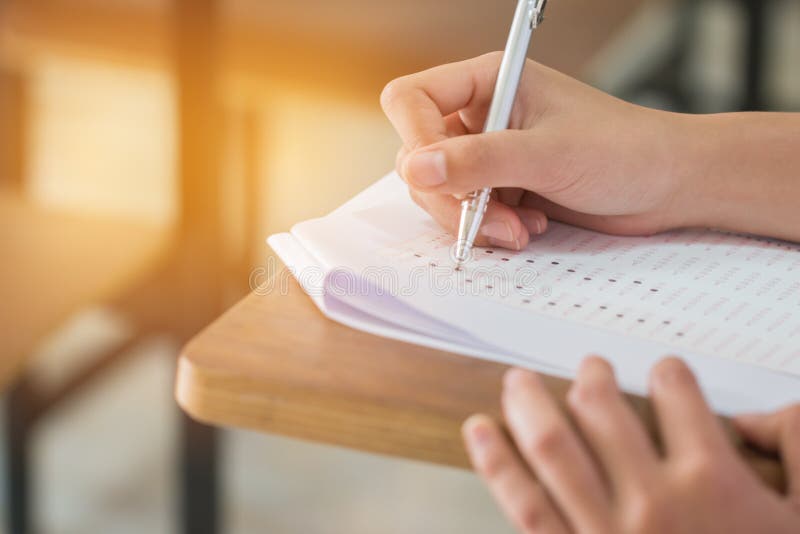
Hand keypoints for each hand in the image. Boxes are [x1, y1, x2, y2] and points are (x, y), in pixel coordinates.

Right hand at [381, 53, 693, 250]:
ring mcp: (488, 155)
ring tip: (521, 228)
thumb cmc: (623, 150)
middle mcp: (480, 116)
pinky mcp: (500, 187)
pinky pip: (465, 213)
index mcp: (488, 82)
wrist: (665, 186)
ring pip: (439, 192)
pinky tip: (530, 226)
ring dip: (473, 220)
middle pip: (419, 156)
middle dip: (452, 196)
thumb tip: (415, 168)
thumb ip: (479, 160)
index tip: (437, 176)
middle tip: (491, 219)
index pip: (412, 100)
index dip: (415, 139)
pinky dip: (489, 228)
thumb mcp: (549, 154)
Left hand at [462, 357, 799, 533]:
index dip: (669, 373)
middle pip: (601, 409)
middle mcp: (652, 501)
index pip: (677, 394)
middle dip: (591, 378)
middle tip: (588, 370)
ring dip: (530, 404)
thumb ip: (799, 448)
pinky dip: (497, 464)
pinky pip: (524, 506)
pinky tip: (481, 432)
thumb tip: (759, 419)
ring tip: (519, 382)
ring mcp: (606, 532)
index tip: (664, 373)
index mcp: (712, 482)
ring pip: (553, 446)